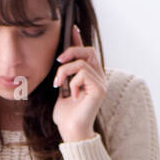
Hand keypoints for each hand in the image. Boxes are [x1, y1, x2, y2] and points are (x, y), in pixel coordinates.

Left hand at [52, 24, 107, 142]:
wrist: (70, 131)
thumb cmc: (65, 115)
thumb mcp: (62, 89)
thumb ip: (65, 74)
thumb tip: (61, 58)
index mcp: (91, 76)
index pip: (87, 53)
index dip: (79, 39)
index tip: (72, 28)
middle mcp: (99, 78)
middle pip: (89, 51)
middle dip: (71, 51)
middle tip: (58, 60)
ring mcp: (101, 83)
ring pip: (82, 62)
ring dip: (65, 71)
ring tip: (58, 85)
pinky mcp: (100, 89)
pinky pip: (83, 74)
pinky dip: (72, 83)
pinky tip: (72, 96)